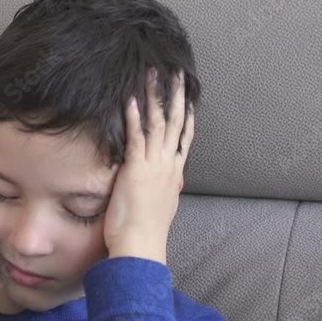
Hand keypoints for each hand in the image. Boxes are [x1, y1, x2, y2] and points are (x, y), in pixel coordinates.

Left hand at [103, 68, 194, 263]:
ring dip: (156, 97)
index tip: (189, 98)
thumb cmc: (146, 232)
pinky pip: (136, 138)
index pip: (183, 139)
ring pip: (158, 124)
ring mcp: (153, 166)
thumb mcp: (163, 206)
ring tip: (155, 74)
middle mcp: (168, 166)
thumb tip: (174, 184)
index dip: (186, 117)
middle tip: (179, 74)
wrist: (141, 247)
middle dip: (177, 96)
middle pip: (175, 123)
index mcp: (173, 174)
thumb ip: (167, 190)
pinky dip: (135, 118)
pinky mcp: (136, 169)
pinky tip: (132, 100)